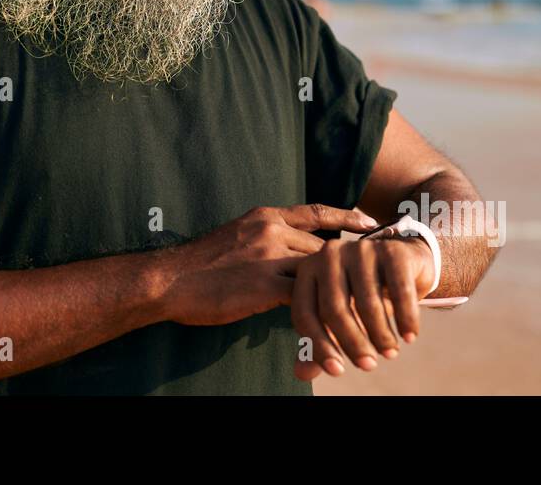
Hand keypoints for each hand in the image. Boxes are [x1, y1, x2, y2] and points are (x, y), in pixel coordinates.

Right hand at [155, 205, 379, 326]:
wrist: (171, 279)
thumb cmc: (198, 264)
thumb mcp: (235, 236)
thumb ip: (263, 240)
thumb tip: (286, 255)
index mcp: (264, 216)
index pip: (315, 212)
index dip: (345, 217)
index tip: (369, 222)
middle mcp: (271, 230)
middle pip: (322, 248)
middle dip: (341, 268)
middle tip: (363, 284)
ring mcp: (269, 257)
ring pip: (317, 273)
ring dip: (335, 293)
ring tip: (355, 310)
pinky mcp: (265, 286)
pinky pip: (304, 300)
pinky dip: (317, 313)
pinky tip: (328, 327)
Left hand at [290, 233, 433, 379]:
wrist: (400, 263)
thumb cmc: (361, 295)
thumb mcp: (339, 318)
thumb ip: (319, 342)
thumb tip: (302, 373)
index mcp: (308, 271)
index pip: (305, 313)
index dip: (318, 346)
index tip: (337, 371)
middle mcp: (329, 255)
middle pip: (334, 308)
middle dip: (352, 343)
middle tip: (368, 366)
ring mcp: (361, 249)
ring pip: (367, 302)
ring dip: (381, 335)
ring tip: (390, 353)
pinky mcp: (392, 251)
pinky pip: (399, 291)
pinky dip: (405, 318)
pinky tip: (409, 336)